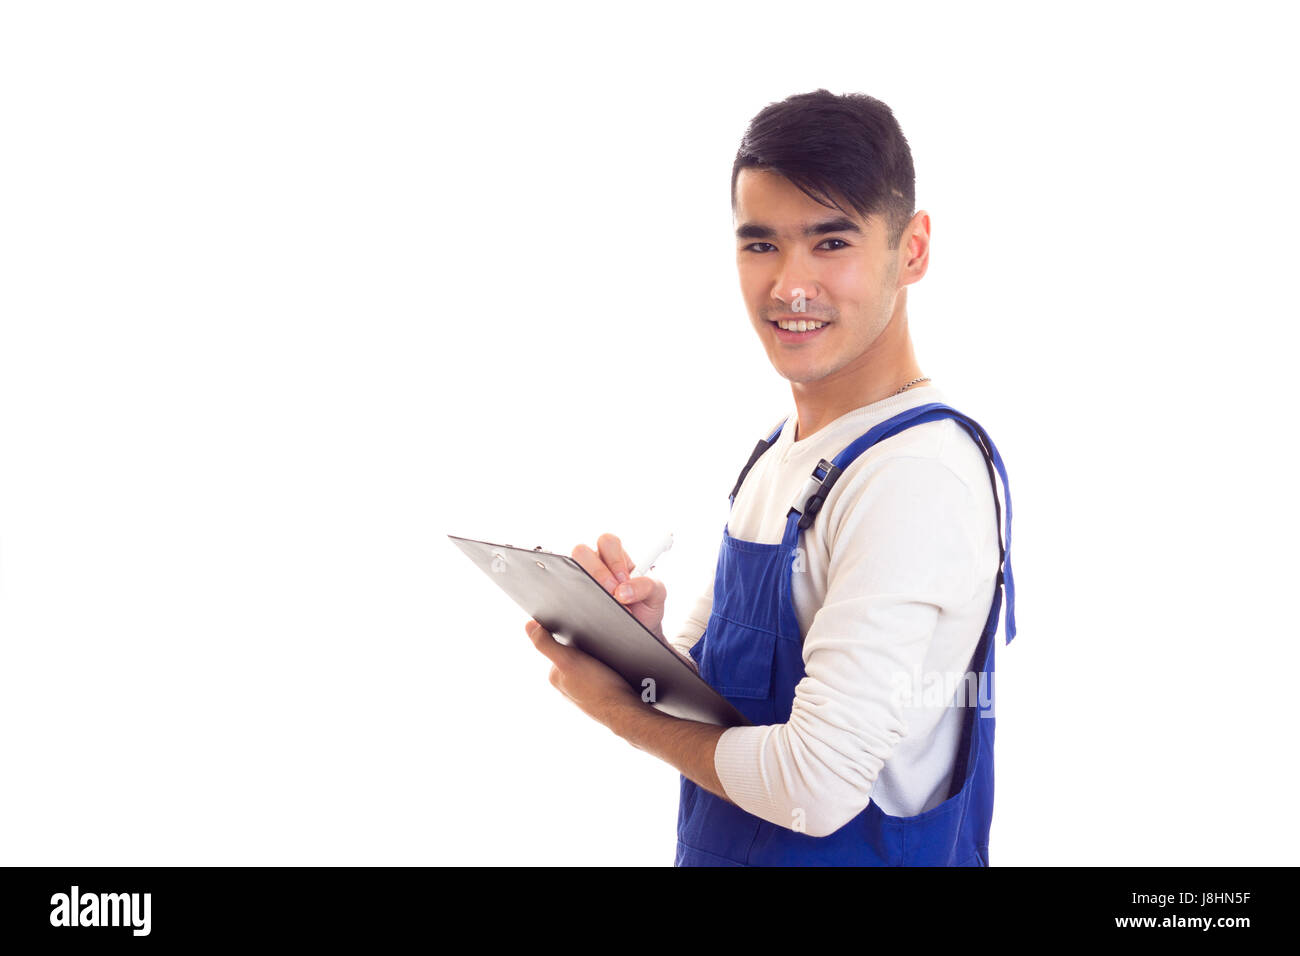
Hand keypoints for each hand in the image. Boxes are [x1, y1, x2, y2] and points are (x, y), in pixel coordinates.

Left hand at [524, 619, 642, 722]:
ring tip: (610, 658)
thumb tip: (529, 626)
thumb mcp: (568, 660)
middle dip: (587, 647)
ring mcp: (584, 692)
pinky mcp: (601, 696)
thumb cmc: (599, 688)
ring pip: (590, 665)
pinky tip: (617, 670)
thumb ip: (545, 644)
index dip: (573, 635)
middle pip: (576, 655)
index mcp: (556, 676)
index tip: (586, 632)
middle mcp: (567, 685)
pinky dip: (609, 670)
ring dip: (600, 658)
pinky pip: (602, 676)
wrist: (626, 713)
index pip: (560, 645)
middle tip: (600, 645)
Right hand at [571, 532, 667, 640]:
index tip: (624, 580)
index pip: (608, 541)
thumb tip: (623, 592)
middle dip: (598, 572)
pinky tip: (591, 610)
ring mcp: (582, 578)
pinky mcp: (572, 595)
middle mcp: (596, 563)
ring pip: (571, 567)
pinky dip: (575, 599)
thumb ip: (647, 585)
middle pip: (582, 550)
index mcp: (617, 556)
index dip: (614, 560)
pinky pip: (564, 590)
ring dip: (587, 584)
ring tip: (604, 603)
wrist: (640, 629)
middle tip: (613, 592)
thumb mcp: (657, 593)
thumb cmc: (646, 605)